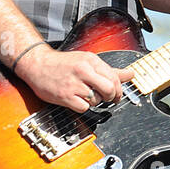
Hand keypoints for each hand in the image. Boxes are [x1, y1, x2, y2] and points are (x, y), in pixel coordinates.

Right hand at [14, 44, 130, 112]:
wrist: (37, 65)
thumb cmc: (64, 64)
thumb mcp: (88, 61)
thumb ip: (110, 70)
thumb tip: (131, 74)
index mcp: (91, 61)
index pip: (115, 78)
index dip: (119, 90)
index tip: (116, 95)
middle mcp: (83, 71)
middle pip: (109, 89)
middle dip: (111, 97)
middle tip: (107, 99)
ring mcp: (74, 84)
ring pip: (96, 100)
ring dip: (94, 101)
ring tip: (86, 95)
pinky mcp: (65, 96)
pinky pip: (84, 107)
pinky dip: (83, 107)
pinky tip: (77, 100)